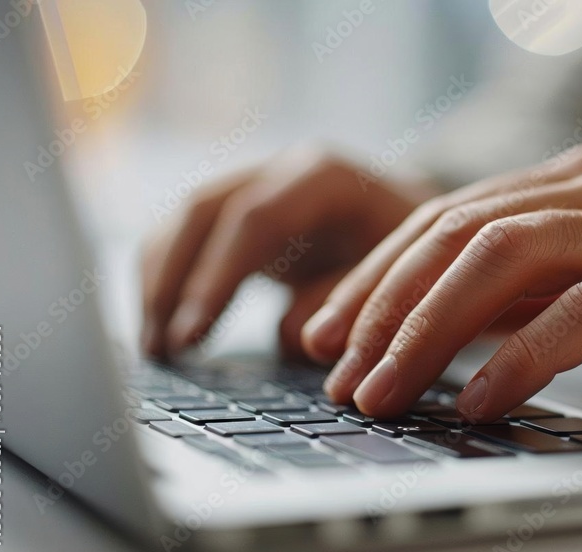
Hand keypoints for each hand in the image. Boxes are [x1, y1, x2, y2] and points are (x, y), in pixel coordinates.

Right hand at [141, 147, 434, 357]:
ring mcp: (261, 185)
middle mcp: (284, 171)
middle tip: (161, 348)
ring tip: (153, 349)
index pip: (255, 219)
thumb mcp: (405, 278)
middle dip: (174, 281)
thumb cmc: (421, 256)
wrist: (427, 228)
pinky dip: (170, 281)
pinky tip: (163, 328)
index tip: (192, 335)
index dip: (217, 278)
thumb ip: (349, 302)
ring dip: (161, 282)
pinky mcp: (247, 215)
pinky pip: (192, 239)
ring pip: (187, 221)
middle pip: (205, 211)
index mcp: (326, 177)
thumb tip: (289, 334)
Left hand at [303, 141, 581, 420]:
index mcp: (566, 182)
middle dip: (385, 307)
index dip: (374, 276)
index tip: (325, 330)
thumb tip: (426, 325)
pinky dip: (522, 354)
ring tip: (385, 389)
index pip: (444, 219)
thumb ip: (519, 287)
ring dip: (430, 330)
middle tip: (340, 372)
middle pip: (459, 235)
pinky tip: (481, 397)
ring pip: (506, 260)